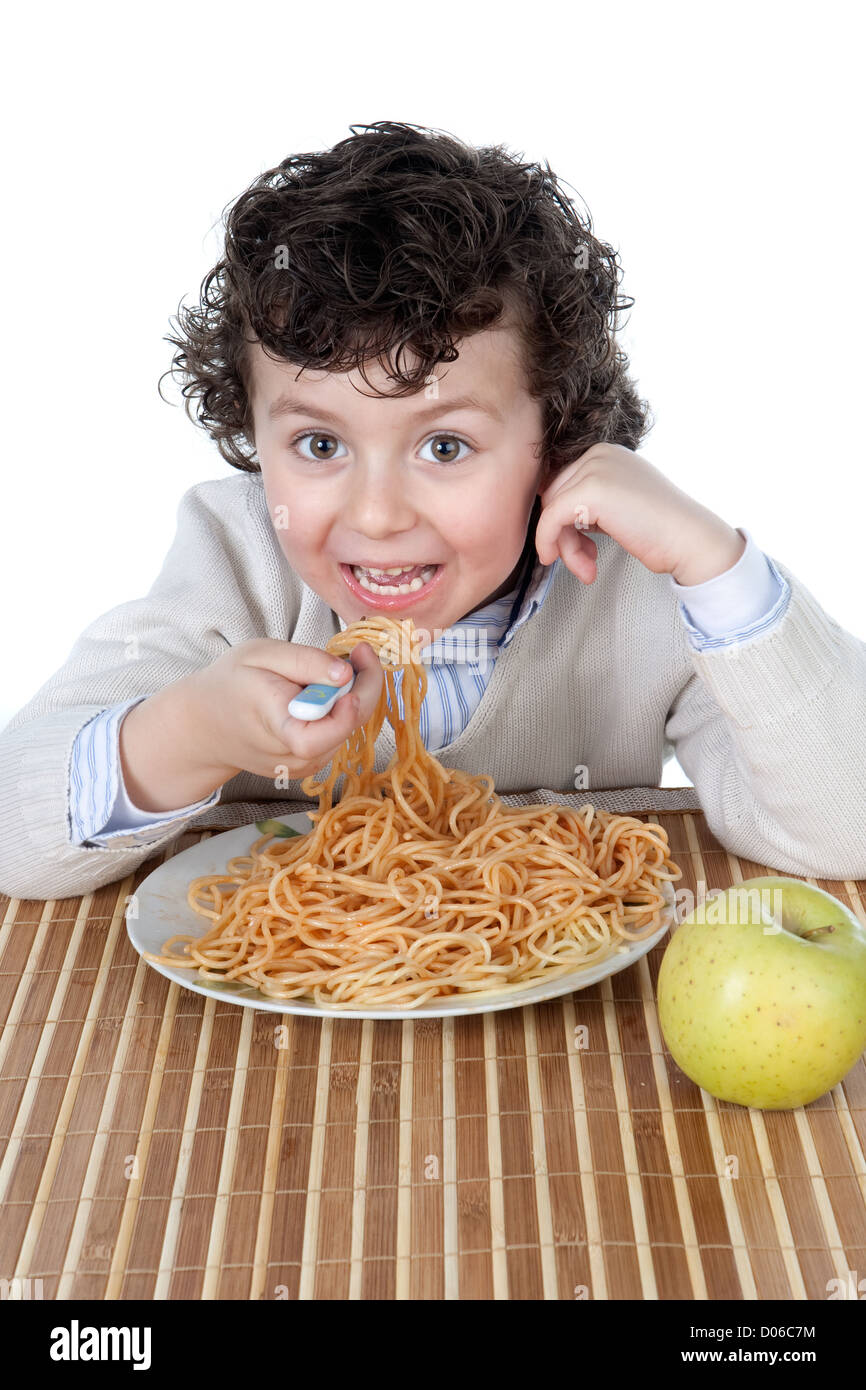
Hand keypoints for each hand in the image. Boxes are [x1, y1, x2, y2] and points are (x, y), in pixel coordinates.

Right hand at [181, 638, 383, 782]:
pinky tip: (325, 693)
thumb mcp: (261, 655)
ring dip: (353, 698)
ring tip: (333, 671)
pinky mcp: (308, 765)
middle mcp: (291, 756)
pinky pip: (338, 736)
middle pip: (345, 728)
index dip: (348, 707)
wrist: (207, 723)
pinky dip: (341, 711)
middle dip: (363, 688)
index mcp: (275, 726)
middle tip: (361, 653)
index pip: (321, 735)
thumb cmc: (231, 683)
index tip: (355, 665)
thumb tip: (345, 673)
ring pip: (347, 731)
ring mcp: (301, 766)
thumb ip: (304, 661)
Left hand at [535, 443, 745, 585]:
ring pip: (551, 510)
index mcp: (605, 452)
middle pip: (553, 495)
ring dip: (566, 546)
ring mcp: (596, 468)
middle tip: (585, 560)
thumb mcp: (618, 503)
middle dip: (563, 534)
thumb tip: (549, 513)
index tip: (581, 546)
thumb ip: (587, 501)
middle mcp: (599, 453)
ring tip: (587, 567)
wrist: (690, 540)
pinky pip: (550, 519)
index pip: (560, 484)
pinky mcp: (591, 490)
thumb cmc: (660, 530)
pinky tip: (579, 566)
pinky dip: (552, 544)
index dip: (563, 520)